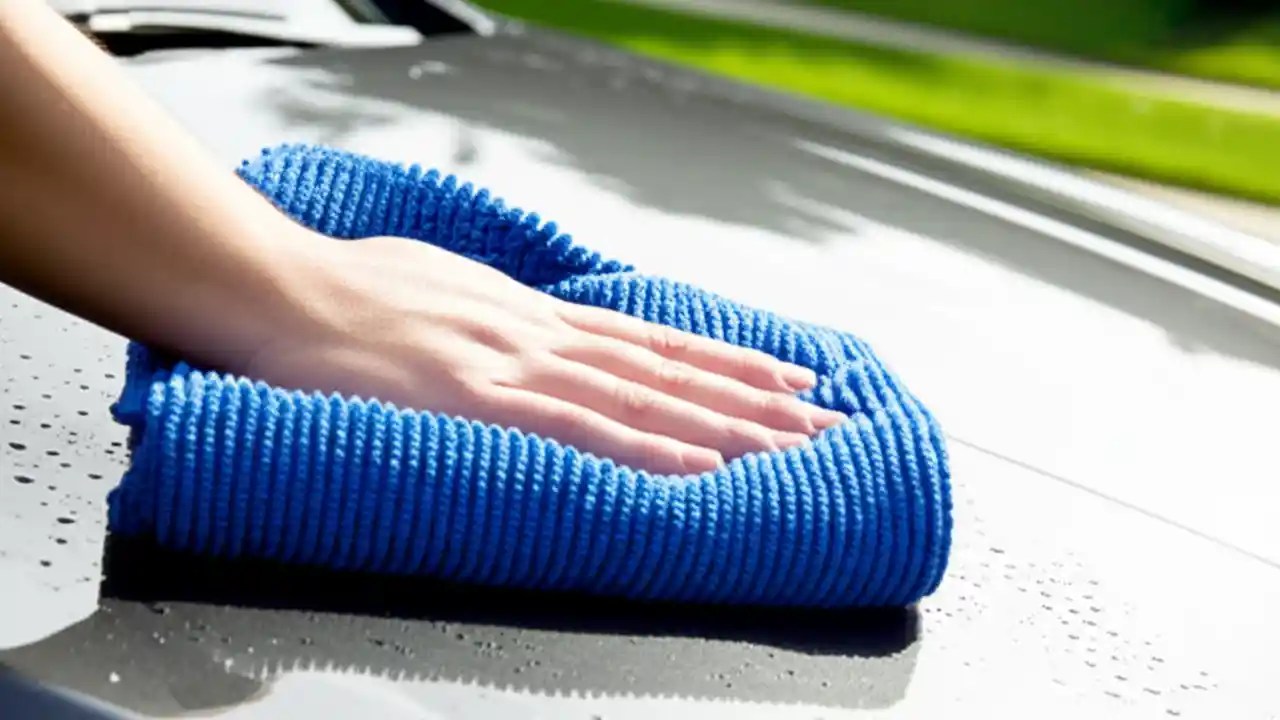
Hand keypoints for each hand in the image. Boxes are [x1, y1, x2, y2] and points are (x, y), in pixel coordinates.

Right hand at [246, 233, 845, 474]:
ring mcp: (514, 368)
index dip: (727, 362)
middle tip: (825, 422)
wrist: (278, 291)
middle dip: (754, 401)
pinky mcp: (478, 402)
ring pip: (644, 399)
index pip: (654, 341)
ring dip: (725, 424)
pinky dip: (643, 448)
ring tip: (793, 445)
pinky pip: (577, 429)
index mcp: (533, 316)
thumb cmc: (349, 293)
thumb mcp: (446, 286)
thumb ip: (502, 315)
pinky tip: (697, 466)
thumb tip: (536, 330)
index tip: (788, 378)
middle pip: (668, 373)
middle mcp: (540, 338)